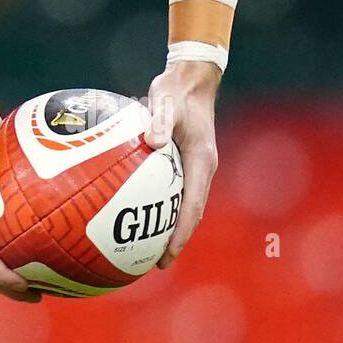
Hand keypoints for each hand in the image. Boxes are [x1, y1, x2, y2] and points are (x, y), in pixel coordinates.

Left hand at [142, 62, 220, 268]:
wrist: (191, 78)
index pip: (192, 205)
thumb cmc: (176, 90)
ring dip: (171, 227)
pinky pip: (175, 190)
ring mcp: (194, 165)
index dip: (180, 232)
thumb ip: (159, 121)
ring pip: (185, 204)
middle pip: (191, 213)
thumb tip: (153, 142)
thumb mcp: (165, 102)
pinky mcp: (184, 160)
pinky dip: (164, 206)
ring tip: (149, 250)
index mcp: (201, 160)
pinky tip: (141, 214)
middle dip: (176, 240)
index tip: (168, 254)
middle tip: (157, 264)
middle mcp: (201, 167)